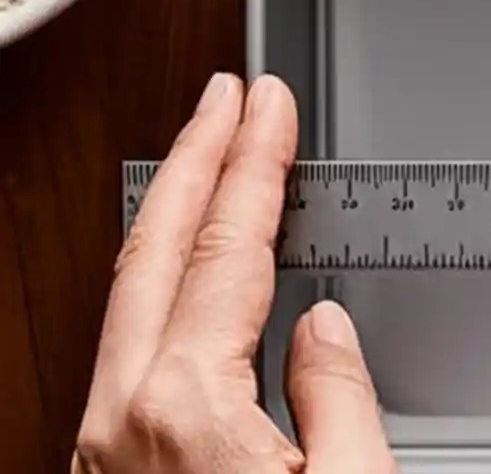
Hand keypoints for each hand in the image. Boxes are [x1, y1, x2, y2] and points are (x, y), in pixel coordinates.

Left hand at [73, 74, 395, 473]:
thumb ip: (340, 398)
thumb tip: (324, 329)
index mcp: (188, 409)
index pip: (227, 247)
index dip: (254, 162)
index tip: (268, 107)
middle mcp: (125, 417)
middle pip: (154, 247)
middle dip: (193, 156)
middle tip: (225, 98)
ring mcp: (104, 444)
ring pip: (130, 291)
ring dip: (172, 211)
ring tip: (208, 159)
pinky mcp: (108, 469)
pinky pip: (127, 342)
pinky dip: (161, 277)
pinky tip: (187, 265)